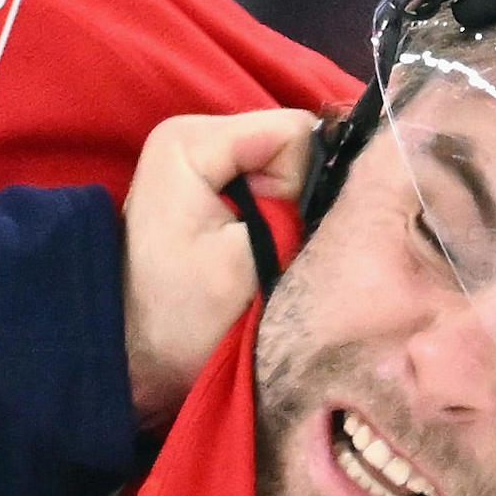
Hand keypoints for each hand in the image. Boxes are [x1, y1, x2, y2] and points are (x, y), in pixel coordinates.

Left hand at [123, 108, 319, 433]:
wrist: (138, 362)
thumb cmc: (182, 322)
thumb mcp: (246, 264)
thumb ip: (299, 208)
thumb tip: (357, 179)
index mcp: (190, 139)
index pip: (298, 134)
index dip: (309, 187)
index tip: (282, 239)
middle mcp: (195, 133)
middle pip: (296, 147)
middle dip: (302, 199)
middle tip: (276, 253)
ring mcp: (205, 158)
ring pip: (293, 168)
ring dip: (293, 213)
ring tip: (265, 257)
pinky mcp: (217, 184)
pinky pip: (277, 186)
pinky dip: (280, 220)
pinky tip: (260, 252)